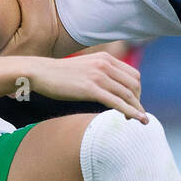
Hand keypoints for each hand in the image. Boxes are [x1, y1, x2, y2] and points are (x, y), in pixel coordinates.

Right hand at [25, 52, 146, 121]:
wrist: (40, 72)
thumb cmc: (59, 74)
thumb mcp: (84, 67)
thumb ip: (99, 73)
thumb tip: (109, 87)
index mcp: (105, 59)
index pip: (133, 75)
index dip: (138, 91)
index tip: (134, 103)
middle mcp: (105, 65)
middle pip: (134, 85)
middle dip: (138, 101)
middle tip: (136, 115)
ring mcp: (98, 76)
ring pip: (128, 95)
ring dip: (137, 109)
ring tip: (140, 121)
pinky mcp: (91, 89)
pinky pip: (117, 102)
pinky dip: (130, 112)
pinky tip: (136, 120)